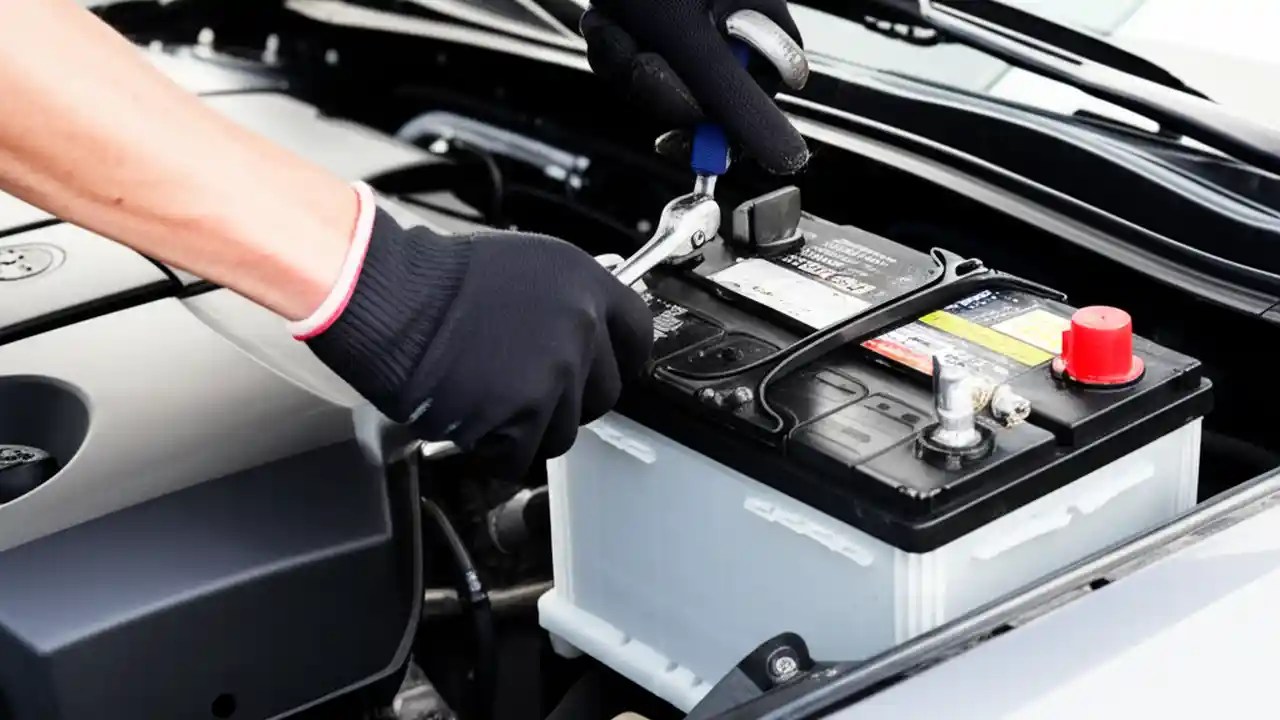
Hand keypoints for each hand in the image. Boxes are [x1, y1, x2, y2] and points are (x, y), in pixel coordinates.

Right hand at [300, 203, 653, 477]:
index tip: (598, 371)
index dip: (617, 360)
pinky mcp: (521, 416)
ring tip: (488, 402)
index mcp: (585, 284)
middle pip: (604, 394)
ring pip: (563, 432)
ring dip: (529, 429)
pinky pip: (522, 457)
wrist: (389, 297)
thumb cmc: (437, 279)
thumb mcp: (522, 267)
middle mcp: (580, 328)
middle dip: (568, 401)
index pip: (638, 335)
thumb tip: (582, 337)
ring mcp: (553, 376)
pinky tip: (471, 422)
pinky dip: (497, 452)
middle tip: (525, 391)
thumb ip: (564, 303)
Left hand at [581, 0, 808, 174]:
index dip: (708, 131)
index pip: (754, 116)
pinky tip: (609, 17)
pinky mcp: (659, 24)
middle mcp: (736, 34)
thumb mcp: (695, 41)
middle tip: (637, 55)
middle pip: (697, 106)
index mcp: (767, 35)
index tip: (671, 136)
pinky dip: (614, 44)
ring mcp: (695, 29)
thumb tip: (791, 158)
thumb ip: (739, 103)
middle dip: (651, 86)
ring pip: (657, 86)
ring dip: (624, 62)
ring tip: (616, 21)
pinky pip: (635, 60)